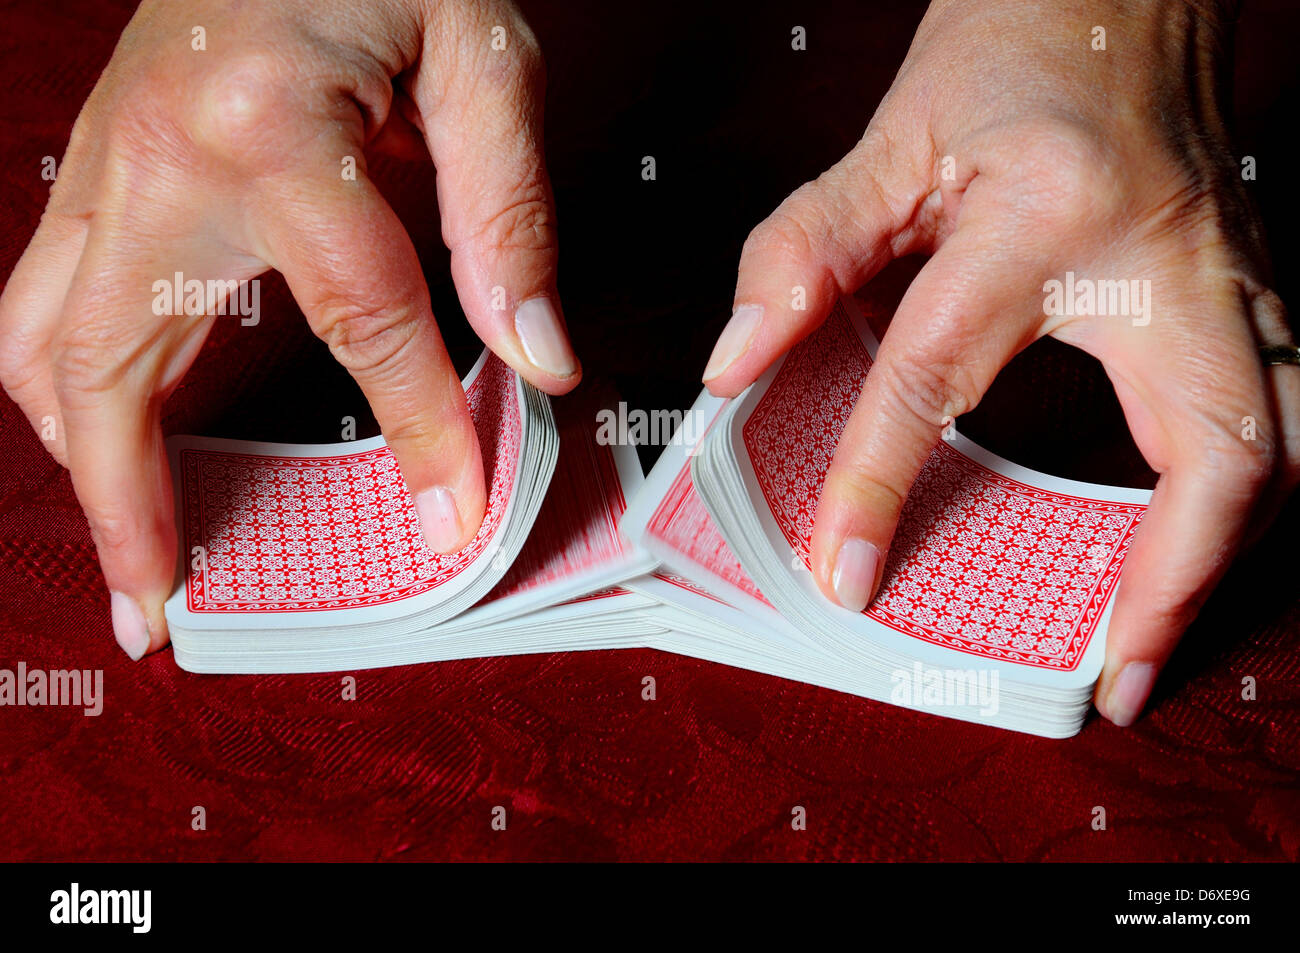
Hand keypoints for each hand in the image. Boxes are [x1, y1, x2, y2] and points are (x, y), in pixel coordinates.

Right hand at [0, 0, 579, 659]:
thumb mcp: (482, 55)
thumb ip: (507, 212)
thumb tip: (531, 358)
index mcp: (268, 128)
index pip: (359, 327)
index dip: (416, 434)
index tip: (448, 511)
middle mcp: (155, 159)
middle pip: (109, 375)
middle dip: (132, 509)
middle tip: (162, 610)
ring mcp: (106, 162)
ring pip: (39, 346)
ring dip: (81, 461)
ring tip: (135, 549)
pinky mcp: (102, 166)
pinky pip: (51, 300)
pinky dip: (76, 392)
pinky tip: (122, 438)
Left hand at [702, 0, 1296, 725]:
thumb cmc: (1014, 48)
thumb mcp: (891, 140)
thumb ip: (805, 250)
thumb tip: (737, 359)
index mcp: (1044, 215)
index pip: (943, 374)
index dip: (881, 481)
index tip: (847, 569)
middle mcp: (1162, 260)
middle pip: (1216, 449)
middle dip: (1168, 580)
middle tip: (1106, 672)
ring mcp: (1230, 277)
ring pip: (1284, 442)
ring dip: (1224, 555)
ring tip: (1148, 637)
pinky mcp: (1252, 290)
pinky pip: (1277, 409)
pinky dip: (1236, 495)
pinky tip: (1182, 543)